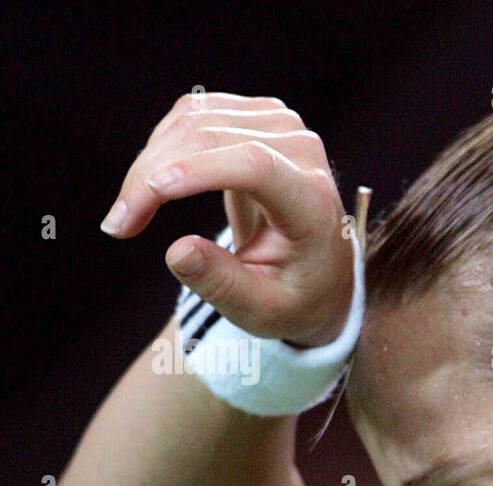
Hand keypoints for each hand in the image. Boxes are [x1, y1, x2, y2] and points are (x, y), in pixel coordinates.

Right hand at [101, 91, 355, 347]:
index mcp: (313, 202)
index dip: (197, 171)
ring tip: (130, 214)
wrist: (322, 269)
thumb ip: (224, 285)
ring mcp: (281, 125)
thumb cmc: (295, 296)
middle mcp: (303, 151)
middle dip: (151, 178)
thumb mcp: (263, 309)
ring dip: (149, 164)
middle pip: (213, 140)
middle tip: (117, 226)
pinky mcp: (257, 116)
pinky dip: (162, 148)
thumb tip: (178, 252)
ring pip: (193, 122)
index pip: (256, 167)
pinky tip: (154, 187)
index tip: (148, 193)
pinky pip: (192, 116)